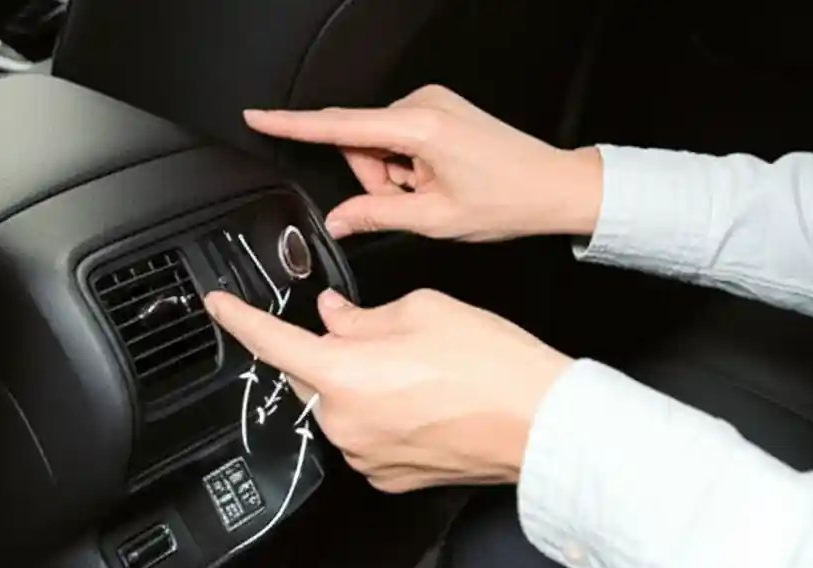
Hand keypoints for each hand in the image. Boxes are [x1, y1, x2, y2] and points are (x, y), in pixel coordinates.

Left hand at [205, 288, 572, 492]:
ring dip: (362, 385)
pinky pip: (366, 437)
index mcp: (342, 375)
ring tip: (421, 372)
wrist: (541, 425)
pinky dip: (381, 416)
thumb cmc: (492, 366)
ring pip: (341, 407)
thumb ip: (363, 317)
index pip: (271, 343)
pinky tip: (423, 403)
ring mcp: (365, 456)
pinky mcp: (387, 477)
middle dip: (334, 352)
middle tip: (385, 336)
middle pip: (313, 376)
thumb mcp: (422, 311)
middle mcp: (344, 423)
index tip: (219, 306)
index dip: (239, 320)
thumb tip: (334, 318)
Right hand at [245, 85, 602, 241]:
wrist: (554, 186)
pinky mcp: (439, 109)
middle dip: (373, 179)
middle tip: (410, 203)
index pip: (338, 126)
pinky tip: (436, 181)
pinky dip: (406, 166)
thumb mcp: (433, 219)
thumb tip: (337, 220)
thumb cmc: (507, 200)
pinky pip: (399, 137)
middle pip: (360, 142)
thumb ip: (375, 216)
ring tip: (430, 194)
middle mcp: (422, 104)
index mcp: (417, 128)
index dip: (292, 125)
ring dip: (392, 176)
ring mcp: (432, 103)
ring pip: (378, 144)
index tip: (257, 116)